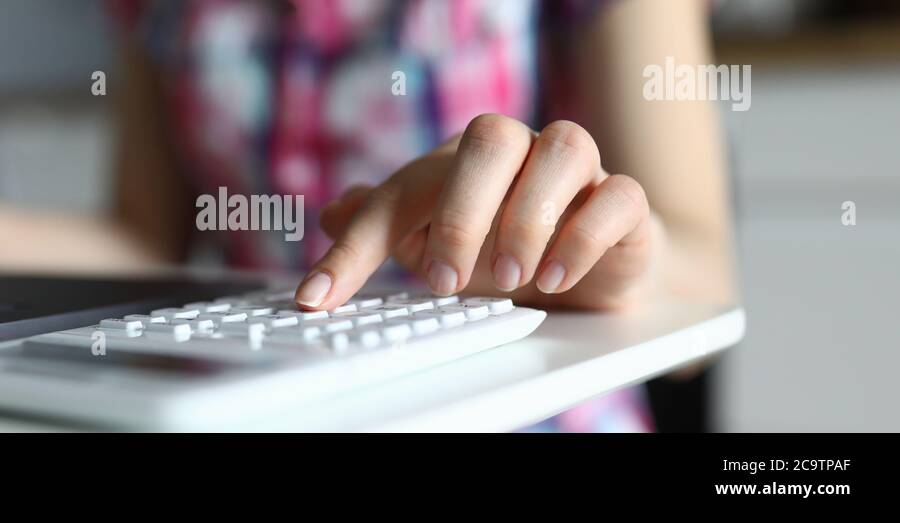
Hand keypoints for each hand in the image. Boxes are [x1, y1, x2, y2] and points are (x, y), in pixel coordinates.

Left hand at [296, 114, 663, 310]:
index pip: (401, 189)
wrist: (596, 265)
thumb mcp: (436, 245)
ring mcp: (577, 171)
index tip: (319, 297)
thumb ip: (383, 230)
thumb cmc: (505, 246)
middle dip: (462, 211)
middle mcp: (520, 151)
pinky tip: (556, 277)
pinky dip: (585, 236)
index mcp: (460, 163)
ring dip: (529, 217)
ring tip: (510, 277)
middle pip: (491, 137)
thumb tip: (331, 212)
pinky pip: (619, 194)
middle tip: (446, 280)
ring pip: (565, 147)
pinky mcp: (625, 202)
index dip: (356, 245)